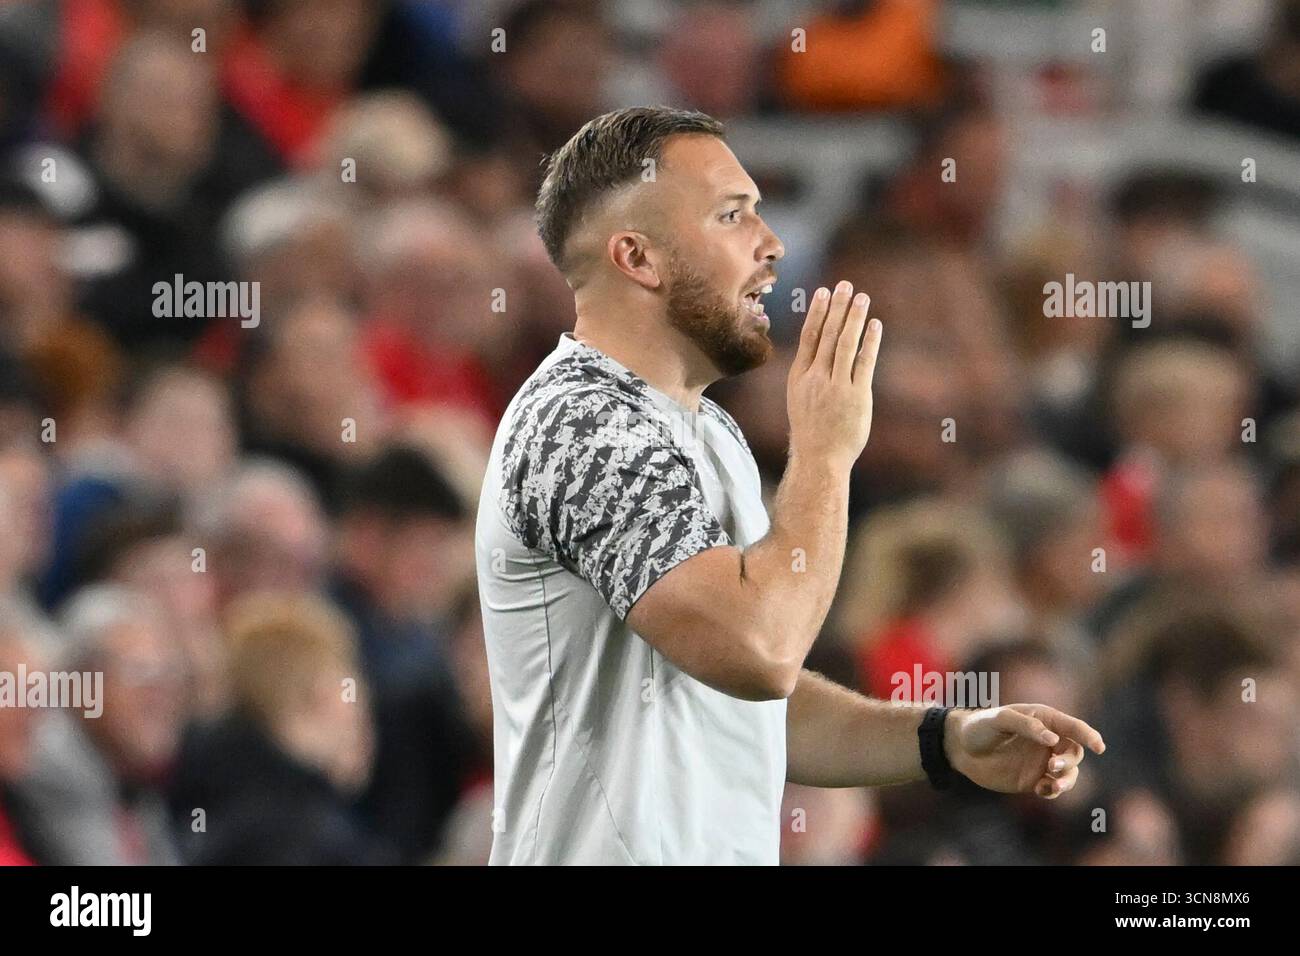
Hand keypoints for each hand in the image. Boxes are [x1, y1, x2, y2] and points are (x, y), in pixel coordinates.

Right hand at [786, 280, 881, 470]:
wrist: (819, 459)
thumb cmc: (811, 430)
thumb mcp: (801, 399)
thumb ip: (811, 374)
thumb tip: (822, 350)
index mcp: (799, 378)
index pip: (809, 337)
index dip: (817, 313)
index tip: (824, 292)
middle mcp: (816, 379)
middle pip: (827, 335)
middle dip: (837, 308)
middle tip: (845, 285)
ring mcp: (836, 387)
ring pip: (845, 344)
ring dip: (854, 318)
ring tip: (862, 298)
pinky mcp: (856, 396)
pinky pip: (864, 363)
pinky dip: (870, 342)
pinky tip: (874, 325)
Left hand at [944, 703, 1104, 798]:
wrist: (959, 747)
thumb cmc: (979, 726)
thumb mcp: (999, 720)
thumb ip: (1026, 725)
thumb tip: (1053, 739)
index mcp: (1043, 720)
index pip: (1073, 727)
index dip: (1089, 736)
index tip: (1099, 747)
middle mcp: (1047, 741)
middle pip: (1074, 752)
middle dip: (1070, 761)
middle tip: (1052, 765)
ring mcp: (1041, 761)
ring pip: (1069, 773)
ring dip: (1067, 780)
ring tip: (1052, 785)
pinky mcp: (1033, 779)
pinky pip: (1053, 788)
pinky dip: (1053, 791)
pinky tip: (1041, 790)